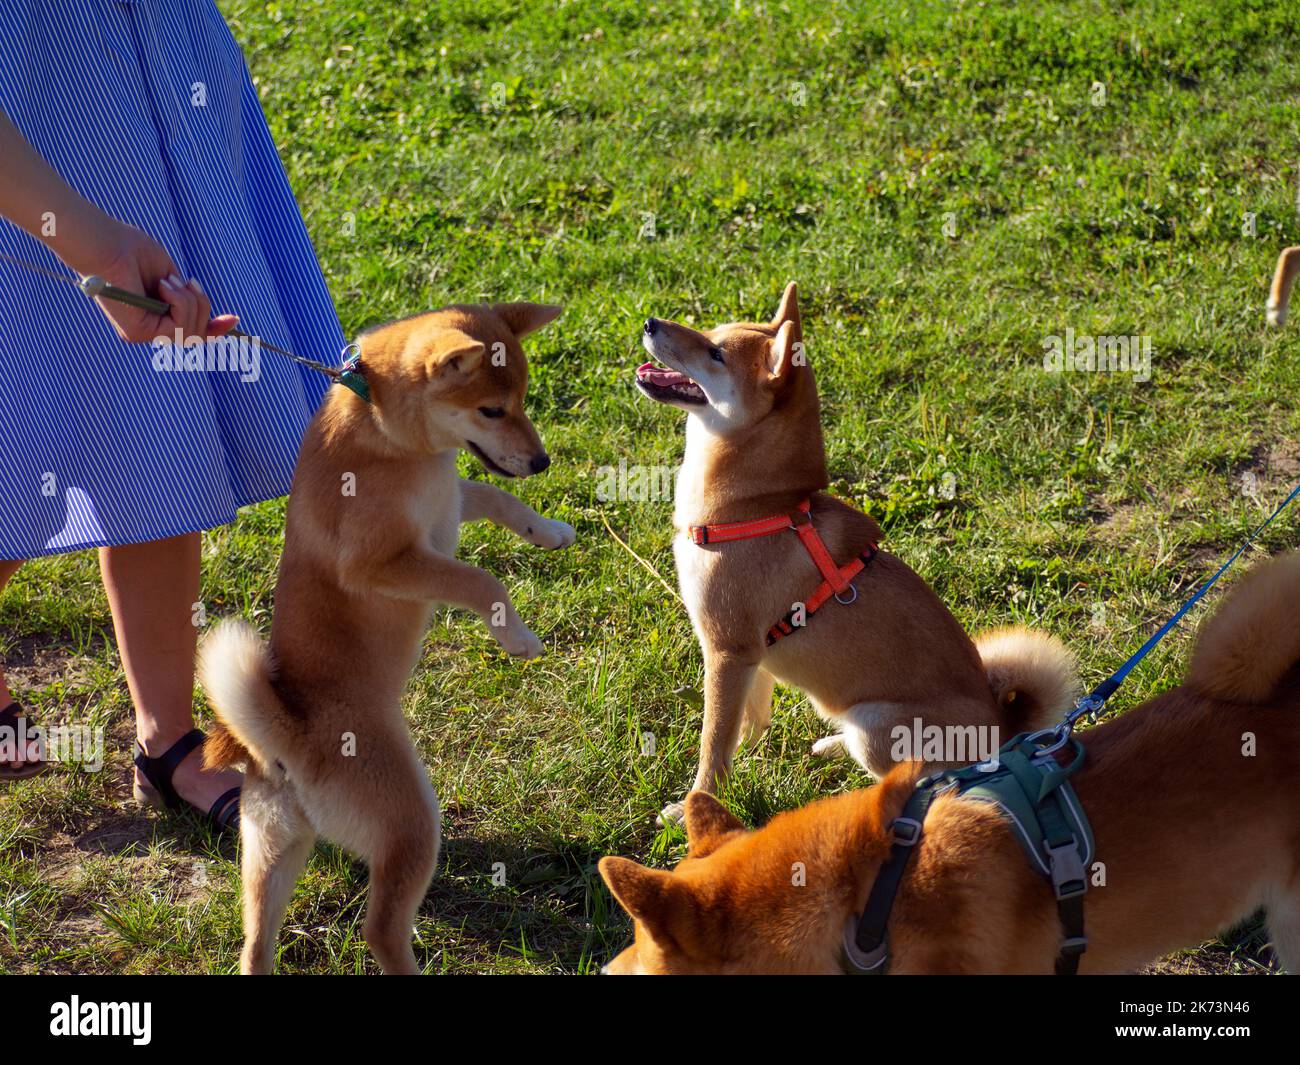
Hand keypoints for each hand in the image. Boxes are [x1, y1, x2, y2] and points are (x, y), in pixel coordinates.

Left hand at [60, 217, 237, 344]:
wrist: (106, 242)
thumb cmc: (132, 250)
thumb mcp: (172, 276)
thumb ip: (188, 298)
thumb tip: (215, 317)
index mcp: (153, 317)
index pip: (191, 333)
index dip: (216, 330)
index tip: (235, 318)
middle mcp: (147, 330)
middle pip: (197, 334)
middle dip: (201, 305)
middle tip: (186, 281)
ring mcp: (142, 334)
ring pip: (191, 331)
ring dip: (188, 301)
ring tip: (167, 281)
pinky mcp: (138, 333)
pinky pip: (179, 327)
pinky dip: (179, 302)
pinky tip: (162, 286)